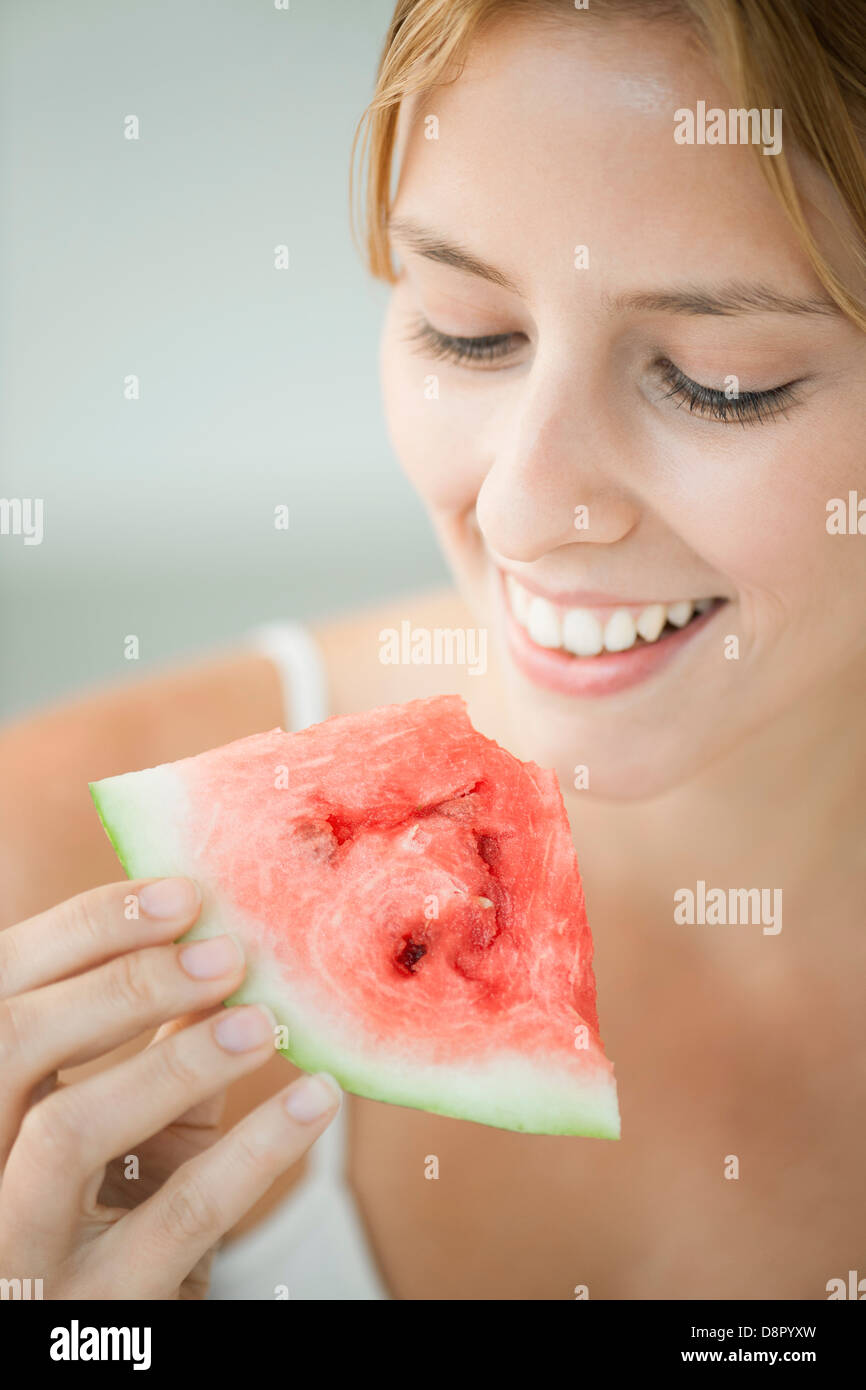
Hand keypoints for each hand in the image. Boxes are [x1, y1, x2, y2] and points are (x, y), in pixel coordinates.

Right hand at [0, 877, 340, 1298]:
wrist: (95, 1339)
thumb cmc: (112, 1212)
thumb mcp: (119, 1123)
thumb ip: (149, 1042)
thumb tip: (216, 940)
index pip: (1, 987)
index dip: (85, 928)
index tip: (183, 895)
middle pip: (14, 1041)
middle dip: (123, 982)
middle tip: (226, 952)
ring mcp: (17, 1246)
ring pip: (70, 1130)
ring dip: (176, 1059)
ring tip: (263, 1024)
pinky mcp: (94, 1310)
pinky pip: (176, 1216)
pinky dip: (256, 1150)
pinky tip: (314, 1103)